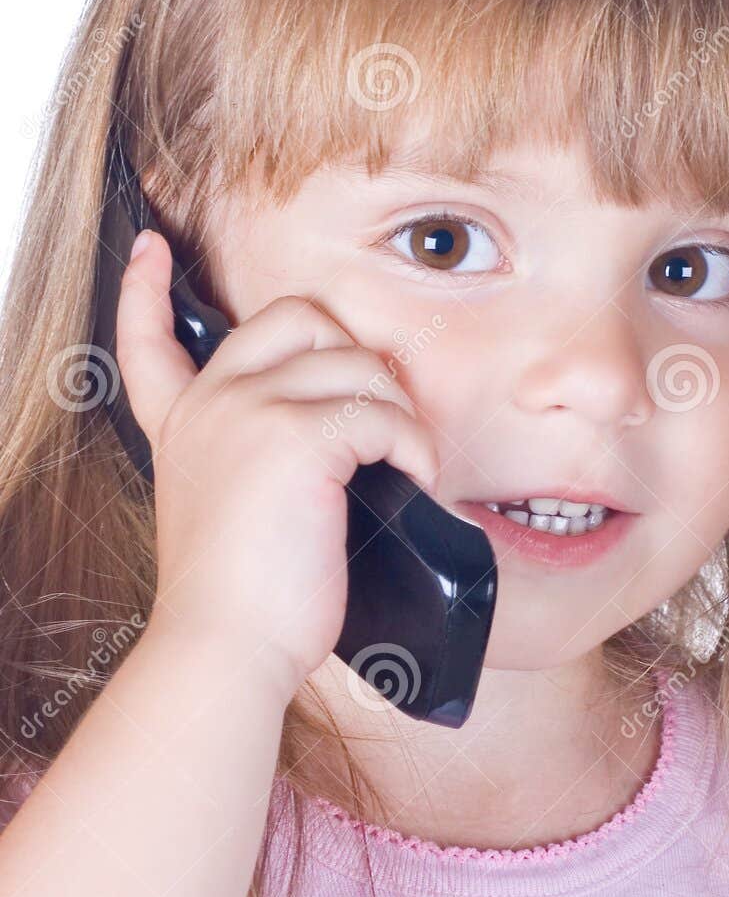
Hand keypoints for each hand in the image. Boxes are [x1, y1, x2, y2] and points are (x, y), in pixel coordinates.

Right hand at [115, 229, 438, 701]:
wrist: (225, 647)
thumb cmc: (241, 604)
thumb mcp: (225, 513)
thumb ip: (253, 460)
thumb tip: (341, 443)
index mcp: (183, 424)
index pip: (148, 340)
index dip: (146, 289)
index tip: (151, 248)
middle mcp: (212, 404)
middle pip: (296, 316)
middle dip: (355, 350)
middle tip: (379, 413)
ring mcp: (251, 411)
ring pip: (357, 363)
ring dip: (399, 411)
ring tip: (404, 464)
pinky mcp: (298, 438)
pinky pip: (384, 414)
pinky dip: (414, 446)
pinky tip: (414, 480)